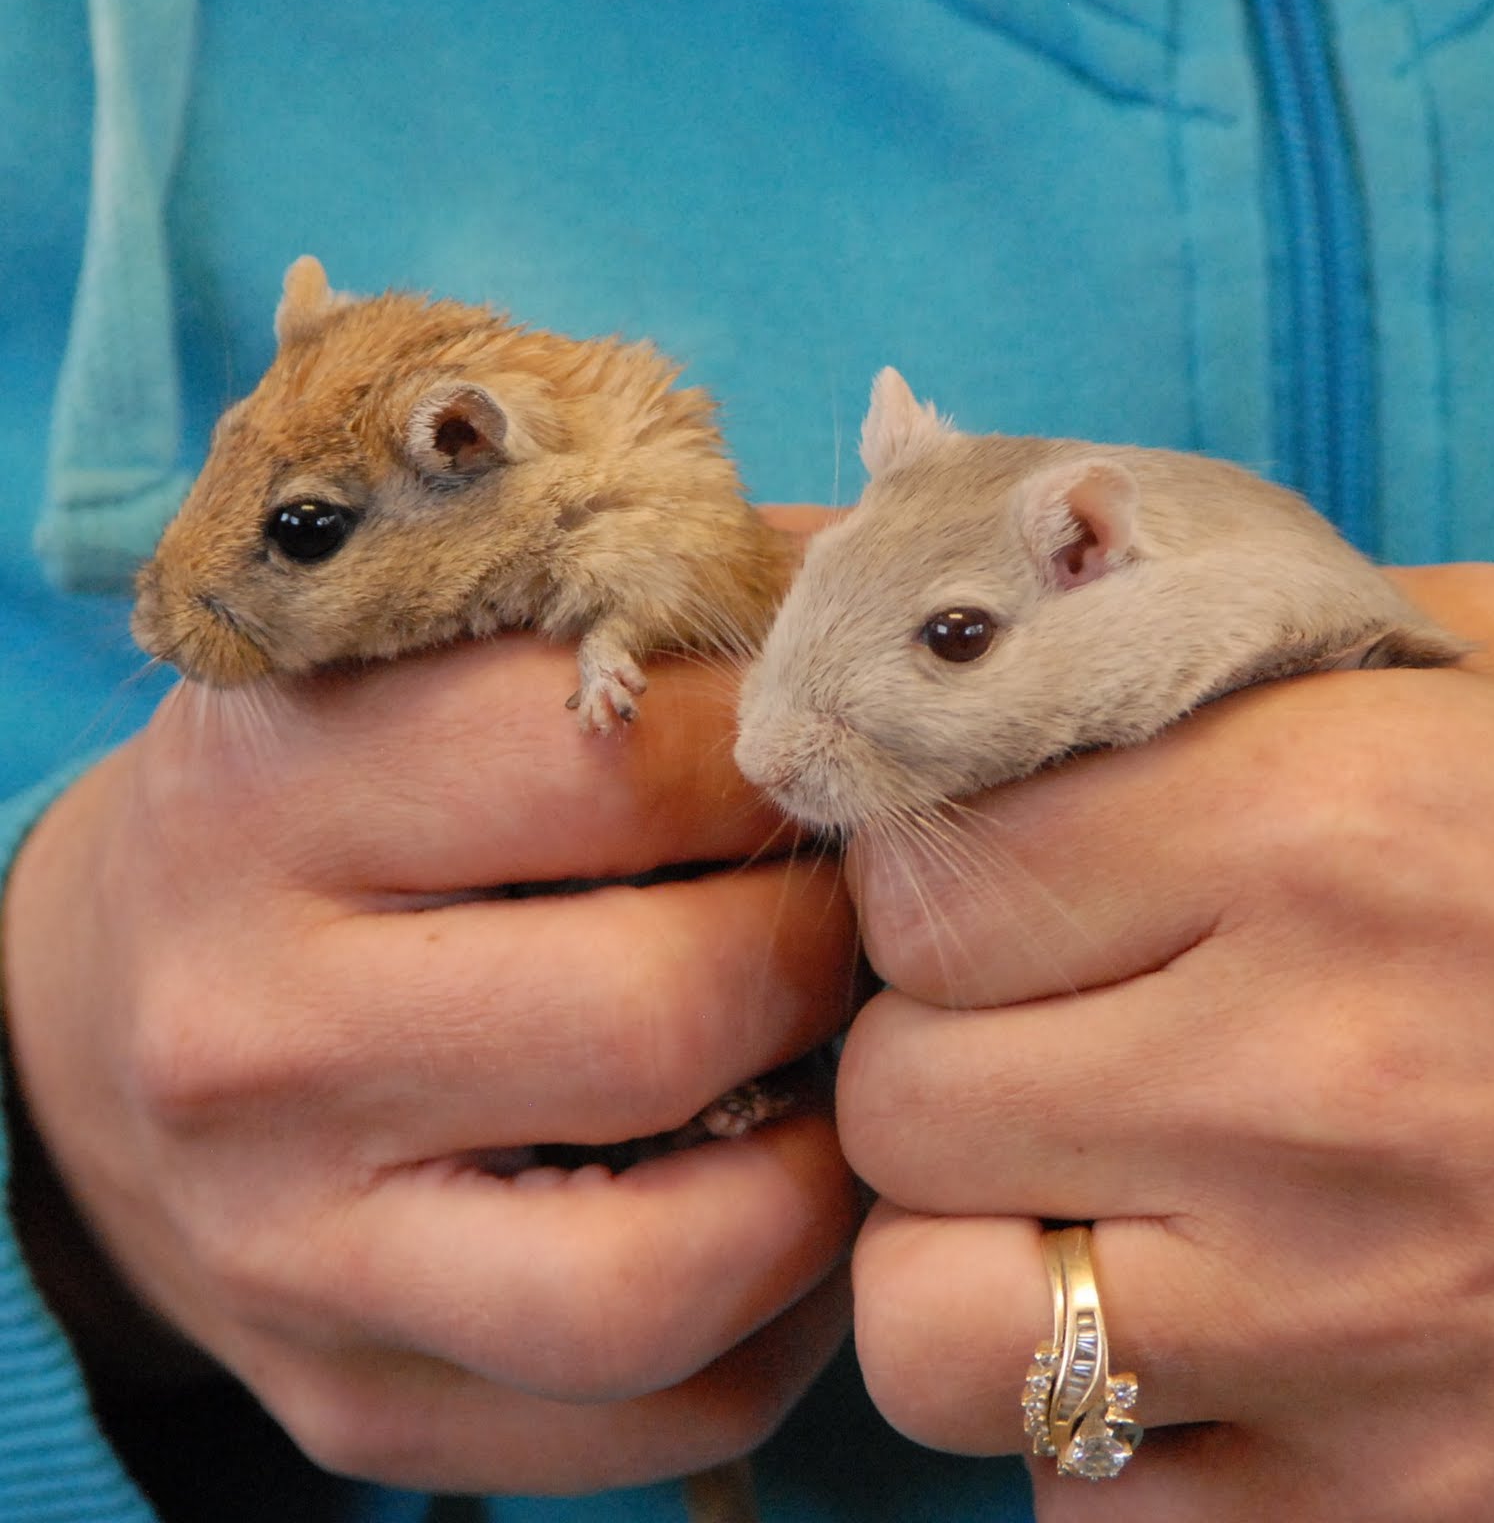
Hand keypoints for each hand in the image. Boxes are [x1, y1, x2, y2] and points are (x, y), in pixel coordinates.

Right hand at [2, 626, 858, 1493]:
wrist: (112, 1016)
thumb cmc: (312, 813)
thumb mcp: (412, 668)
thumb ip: (627, 624)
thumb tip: (862, 598)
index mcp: (269, 793)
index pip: (615, 760)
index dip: (778, 749)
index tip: (815, 755)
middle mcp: (256, 1039)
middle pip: (664, 1012)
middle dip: (813, 956)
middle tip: (837, 918)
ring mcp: (295, 1255)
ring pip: (669, 1269)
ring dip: (824, 1167)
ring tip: (827, 1071)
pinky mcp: (355, 1401)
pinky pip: (656, 1413)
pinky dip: (779, 1311)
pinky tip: (773, 1198)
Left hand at [840, 563, 1493, 1522]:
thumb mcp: (1490, 673)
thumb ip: (1236, 647)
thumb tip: (1017, 661)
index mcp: (1319, 831)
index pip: (920, 891)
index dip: (930, 901)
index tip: (999, 907)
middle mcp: (1317, 1087)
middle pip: (902, 1104)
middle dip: (939, 1073)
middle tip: (1036, 1054)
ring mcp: (1362, 1332)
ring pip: (935, 1333)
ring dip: (969, 1270)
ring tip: (1076, 1212)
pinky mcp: (1409, 1517)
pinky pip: (1089, 1508)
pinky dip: (1107, 1437)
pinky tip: (1215, 1344)